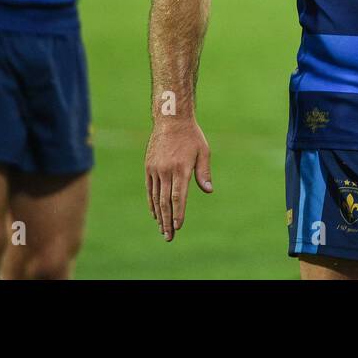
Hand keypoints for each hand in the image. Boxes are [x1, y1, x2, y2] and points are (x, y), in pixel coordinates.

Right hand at [145, 120, 213, 240]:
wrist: (171, 120)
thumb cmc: (191, 136)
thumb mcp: (203, 151)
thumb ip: (204, 172)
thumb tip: (208, 190)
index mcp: (181, 168)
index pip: (178, 197)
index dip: (178, 213)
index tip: (178, 227)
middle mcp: (166, 171)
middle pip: (165, 202)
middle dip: (168, 221)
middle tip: (169, 237)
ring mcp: (156, 169)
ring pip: (156, 198)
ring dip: (159, 216)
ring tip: (162, 230)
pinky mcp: (149, 167)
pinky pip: (149, 189)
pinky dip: (152, 203)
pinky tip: (155, 213)